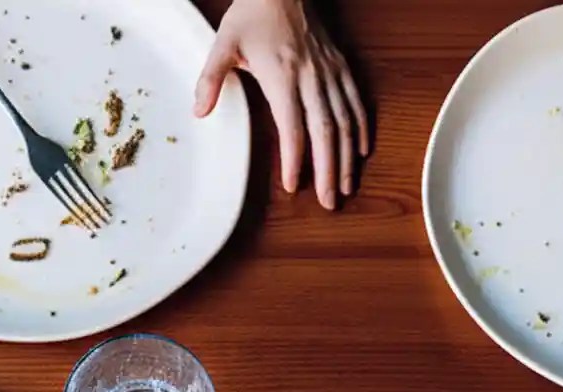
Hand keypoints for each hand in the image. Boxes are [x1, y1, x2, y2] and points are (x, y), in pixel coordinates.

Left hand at [194, 0, 368, 209]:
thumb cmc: (252, 14)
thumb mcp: (223, 44)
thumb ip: (210, 79)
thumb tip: (199, 112)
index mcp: (282, 76)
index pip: (292, 127)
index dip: (295, 159)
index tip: (294, 186)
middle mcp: (311, 78)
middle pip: (325, 132)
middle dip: (329, 170)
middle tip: (330, 202)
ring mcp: (329, 73)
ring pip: (345, 121)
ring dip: (348, 157)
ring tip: (348, 186)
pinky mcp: (340, 67)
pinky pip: (356, 101)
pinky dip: (361, 128)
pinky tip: (362, 151)